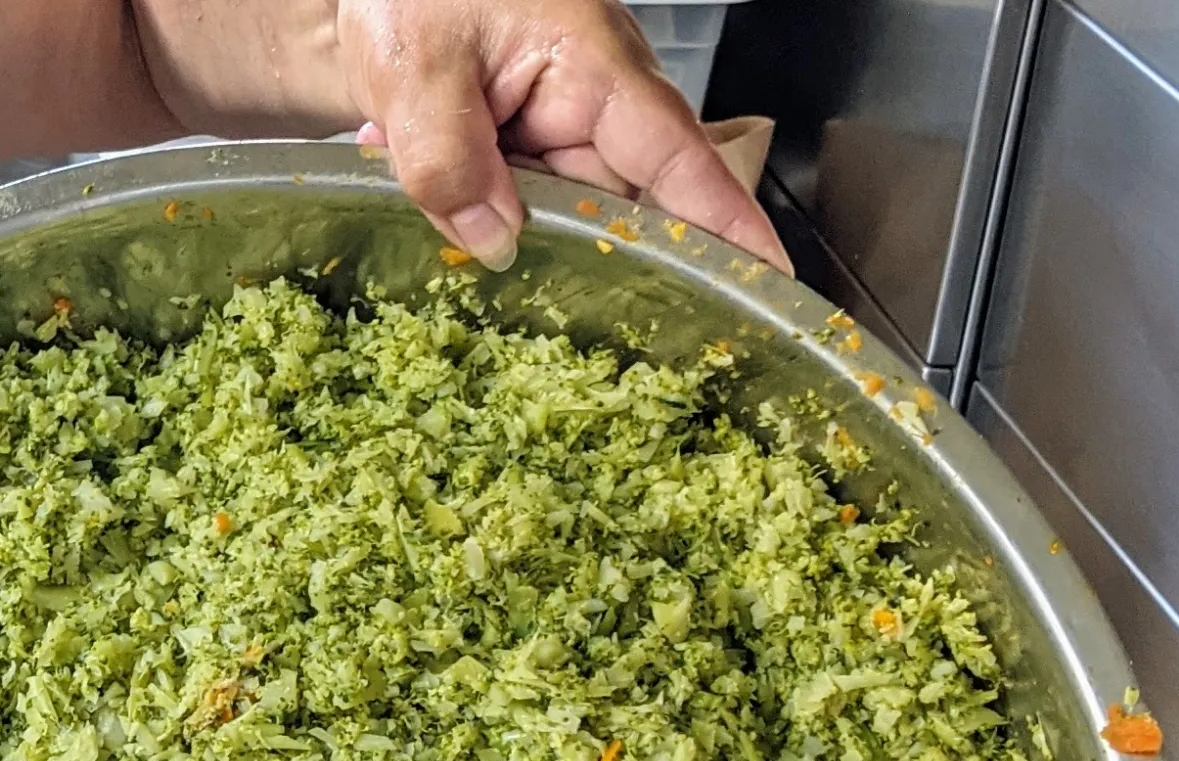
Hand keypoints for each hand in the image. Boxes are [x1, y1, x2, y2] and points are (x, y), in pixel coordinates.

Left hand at [337, 0, 786, 269]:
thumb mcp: (416, 72)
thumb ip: (447, 161)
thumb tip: (495, 246)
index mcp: (593, 65)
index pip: (677, 157)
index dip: (724, 225)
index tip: (763, 278)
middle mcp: (592, 99)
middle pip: (614, 207)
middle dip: (568, 250)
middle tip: (521, 278)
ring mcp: (560, 124)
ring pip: (559, 214)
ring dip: (499, 220)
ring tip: (426, 177)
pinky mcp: (526, 145)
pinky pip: (521, 202)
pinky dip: (473, 204)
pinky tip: (415, 174)